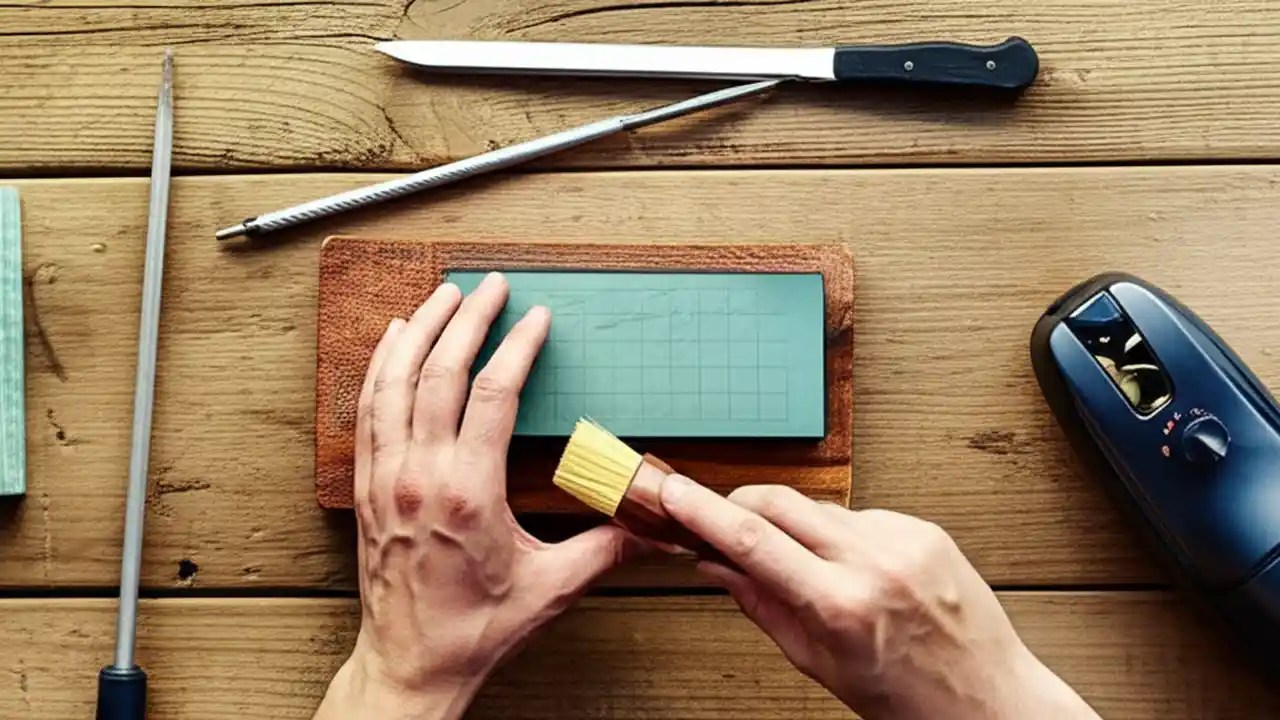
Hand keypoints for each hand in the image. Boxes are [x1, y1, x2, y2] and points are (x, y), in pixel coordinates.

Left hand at [315, 274, 638, 719]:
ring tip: (443, 294)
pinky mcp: (366, 487)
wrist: (412, 664)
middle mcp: (420, 475)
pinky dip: (379, 366)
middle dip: (467, 319)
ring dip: (419, 330)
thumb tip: (655, 521)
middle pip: (440, 373)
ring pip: (395, 381)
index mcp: (468, 492)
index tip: (537, 317)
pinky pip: (368, 409)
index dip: (518, 346)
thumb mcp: (553, 587)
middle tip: (491, 285)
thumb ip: (608, 546)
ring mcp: (386, 478)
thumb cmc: (476, 629)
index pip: (494, 393)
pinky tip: (392, 340)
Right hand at [658, 478, 1100, 719]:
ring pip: (819, 508)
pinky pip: (860, 516)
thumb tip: (716, 567)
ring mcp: (905, 539)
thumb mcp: (819, 664)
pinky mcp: (924, 528)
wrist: (990, 700)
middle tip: (715, 518)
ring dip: (794, 527)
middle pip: (780, 502)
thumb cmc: (911, 700)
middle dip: (738, 503)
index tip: (672, 493)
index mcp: (842, 605)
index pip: (752, 541)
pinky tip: (851, 569)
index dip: (702, 510)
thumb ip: (761, 606)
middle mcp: (875, 562)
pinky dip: (840, 536)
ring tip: (804, 570)